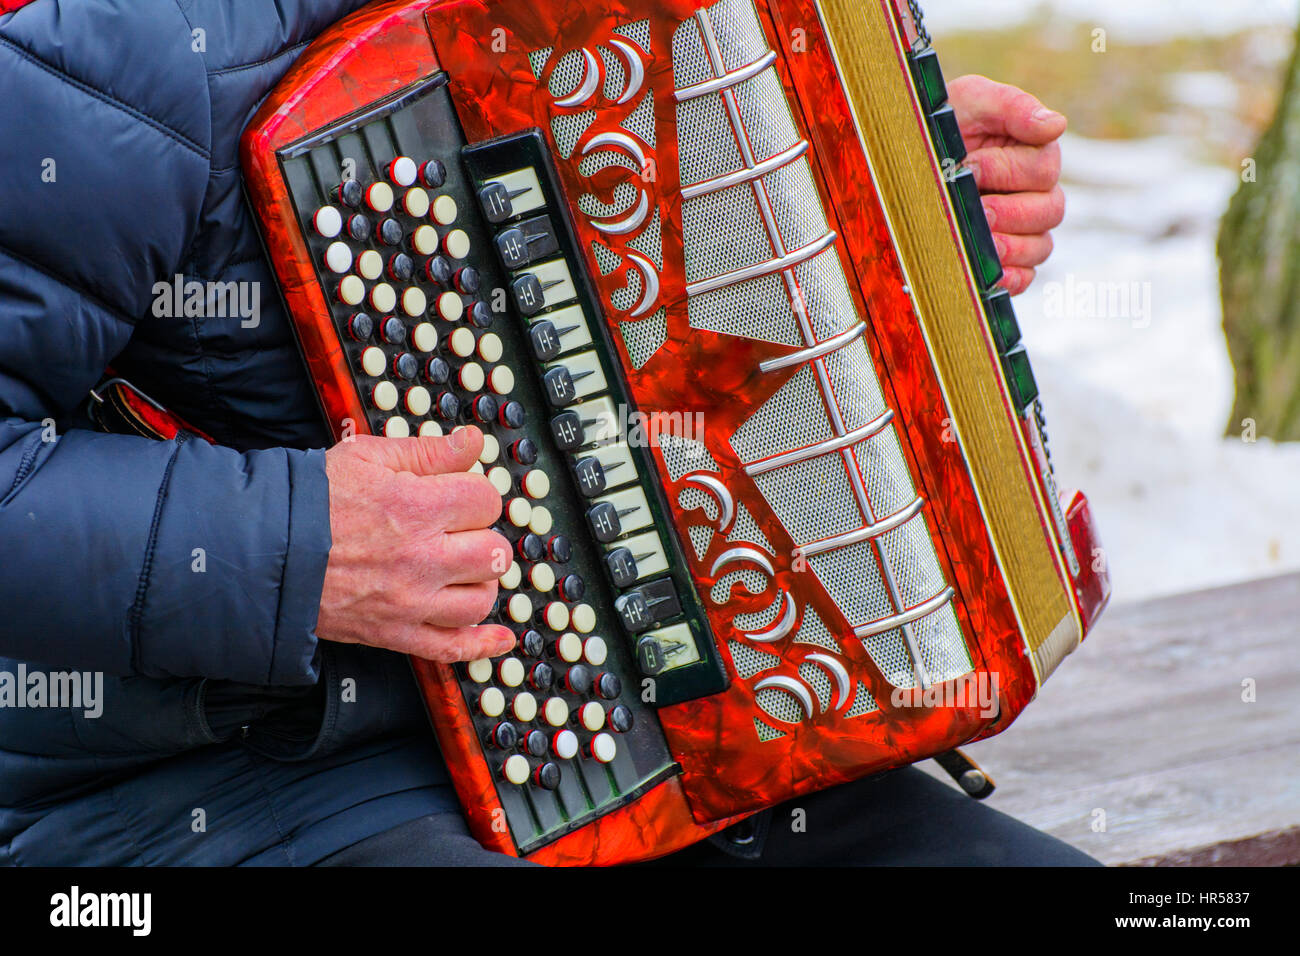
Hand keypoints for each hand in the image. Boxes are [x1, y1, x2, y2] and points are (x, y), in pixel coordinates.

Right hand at [317, 427, 514, 662]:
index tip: (460, 496)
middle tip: (460, 532)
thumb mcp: (367, 457)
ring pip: (481, 599)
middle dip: (481, 537)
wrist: (261, 551)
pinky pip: (452, 647)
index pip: (485, 500)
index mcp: (416, 508)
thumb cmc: (309, 503)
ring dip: (478, 582)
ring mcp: (410, 600)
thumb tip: (472, 442)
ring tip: (460, 569)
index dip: (475, 494)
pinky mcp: (395, 633)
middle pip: (493, 551)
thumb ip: (428, 451)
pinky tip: (498, 638)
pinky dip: (481, 644)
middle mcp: (420, 558)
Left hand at [947, 75, 1066, 294]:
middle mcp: (1035, 193)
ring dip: (1011, 247)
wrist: (905, 156)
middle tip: (978, 209)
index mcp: (1033, 154)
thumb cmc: (943, 124)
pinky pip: (1025, 278)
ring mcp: (1024, 230)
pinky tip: (989, 272)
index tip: (969, 165)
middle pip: (1050, 210)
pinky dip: (1010, 278)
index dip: (1005, 170)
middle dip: (1009, 211)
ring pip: (1041, 247)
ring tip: (981, 241)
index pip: (1043, 168)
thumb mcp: (971, 100)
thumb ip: (1011, 106)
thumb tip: (1056, 125)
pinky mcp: (1009, 261)